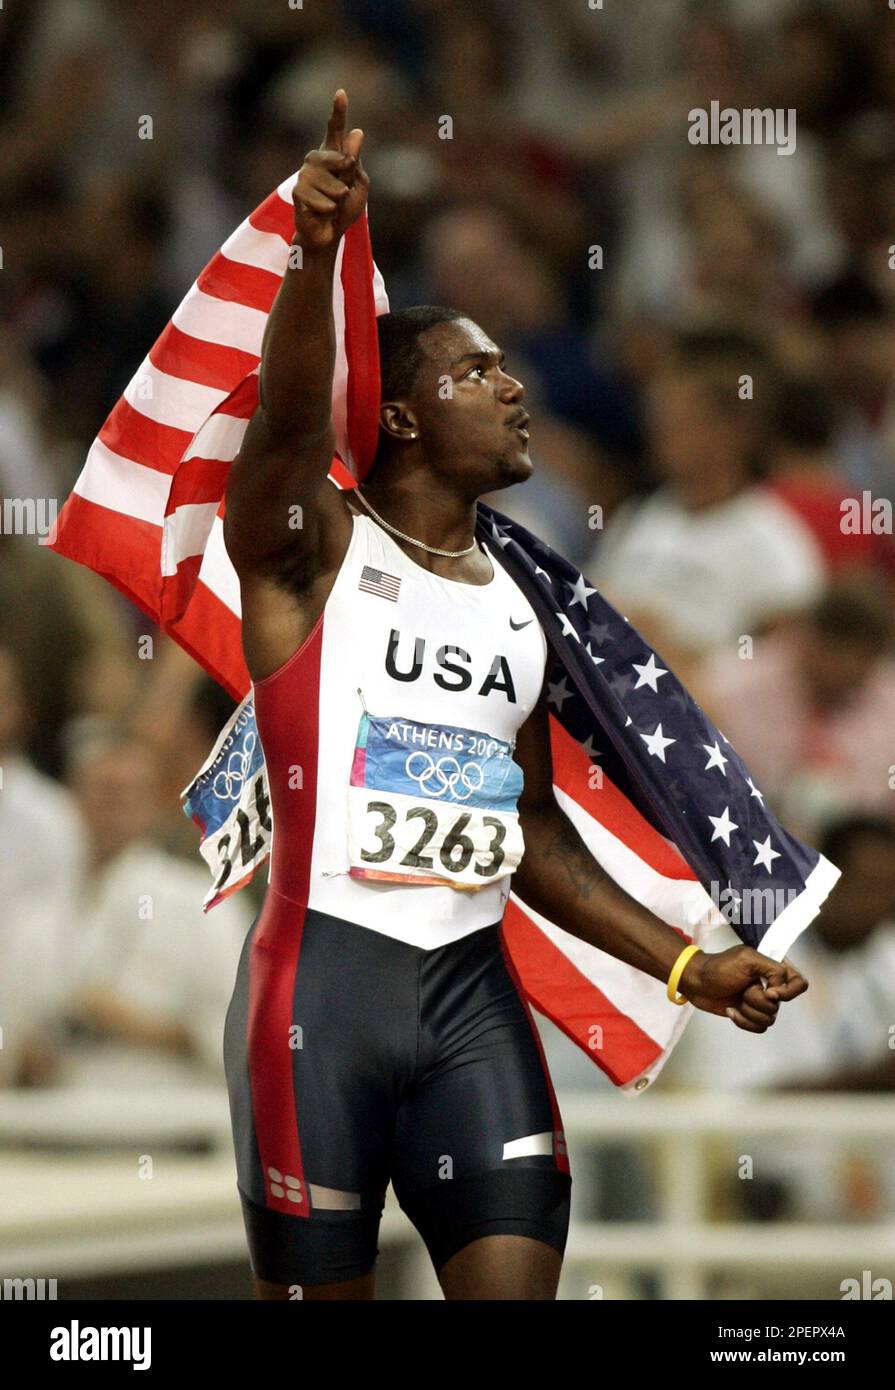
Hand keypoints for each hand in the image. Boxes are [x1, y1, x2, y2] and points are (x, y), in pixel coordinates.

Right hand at [292, 88, 368, 250]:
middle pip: (342, 160)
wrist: (328, 234)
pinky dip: (330, 211)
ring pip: (336, 185)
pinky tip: (322, 213)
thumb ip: (355, 161)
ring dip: (339, 199)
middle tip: (342, 193)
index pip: (335, 129)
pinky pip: (326, 201)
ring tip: (331, 205)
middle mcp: (316, 159)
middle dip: (348, 179)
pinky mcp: (298, 192)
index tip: (341, 92)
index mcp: (333, 154)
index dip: (338, 111)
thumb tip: (357, 132)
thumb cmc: (344, 208)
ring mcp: (305, 174)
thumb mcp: (358, 184)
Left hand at [678, 947, 807, 1031]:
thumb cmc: (718, 967)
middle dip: (756, 1000)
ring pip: (769, 1019)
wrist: (696, 982)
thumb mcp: (747, 959)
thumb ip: (772, 969)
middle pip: (779, 1006)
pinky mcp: (750, 1015)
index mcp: (773, 968)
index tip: (769, 991)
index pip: (799, 983)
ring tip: (735, 999)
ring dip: (747, 1011)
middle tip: (742, 988)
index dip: (788, 992)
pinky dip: (743, 1021)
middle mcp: (771, 986)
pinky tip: (731, 1009)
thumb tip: (777, 992)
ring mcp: (760, 1002)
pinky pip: (759, 1028)